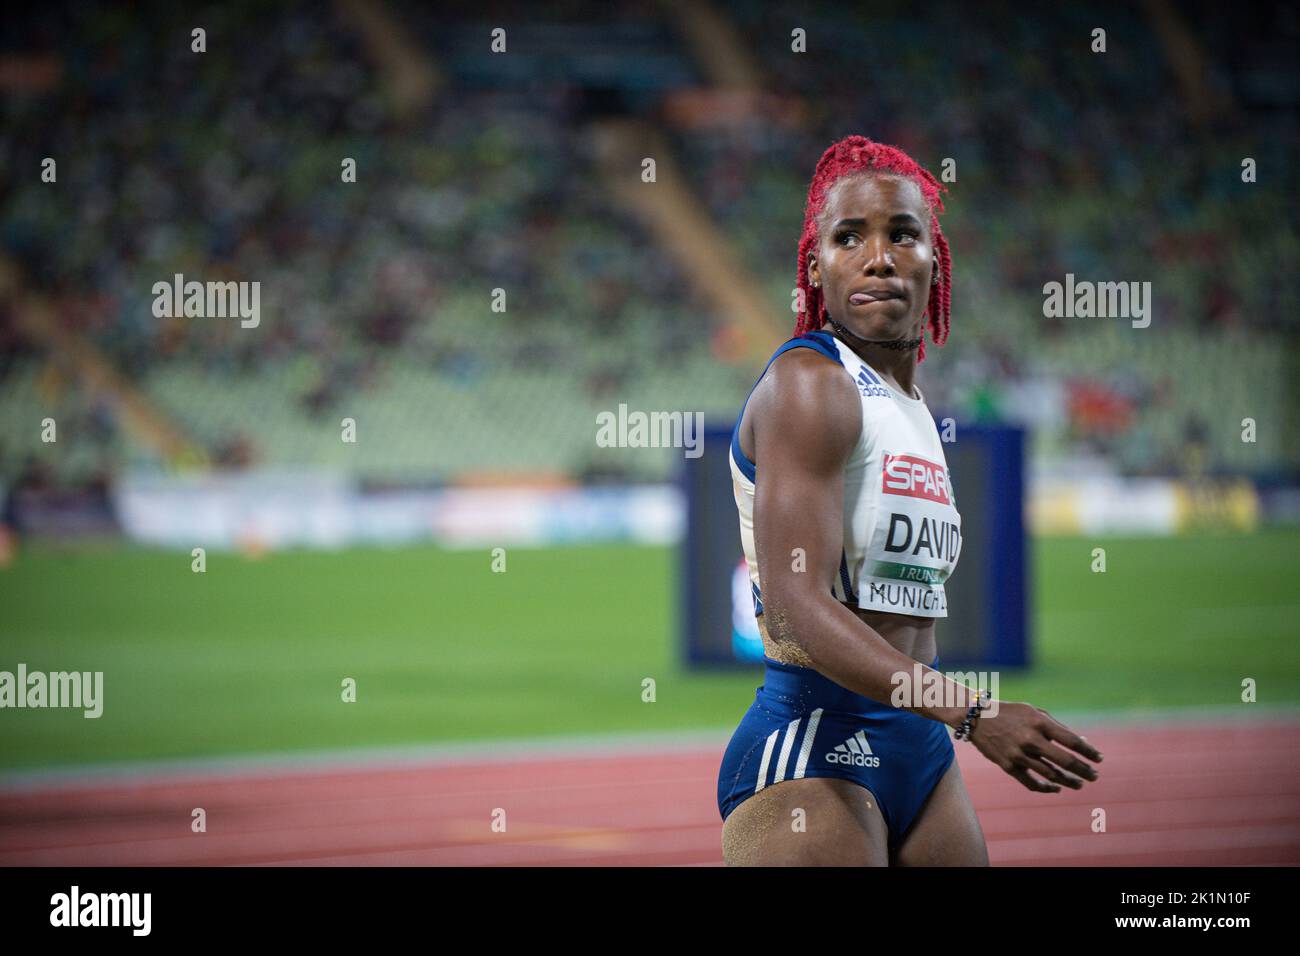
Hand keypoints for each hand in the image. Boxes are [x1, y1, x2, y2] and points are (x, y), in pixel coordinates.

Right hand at [966, 701, 1102, 792]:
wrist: (975, 717)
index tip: (1099, 759)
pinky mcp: (1008, 766)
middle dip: (1084, 771)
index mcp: (1039, 722)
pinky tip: (1056, 788)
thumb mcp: (1034, 712)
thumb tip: (1083, 744)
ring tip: (1079, 784)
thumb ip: (1057, 727)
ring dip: (1069, 782)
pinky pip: (1032, 783)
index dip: (1089, 752)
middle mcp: (1030, 739)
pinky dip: (1047, 788)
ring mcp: (1018, 754)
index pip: (1072, 741)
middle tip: (1094, 776)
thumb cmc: (1011, 713)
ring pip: (1051, 775)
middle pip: (1065, 761)